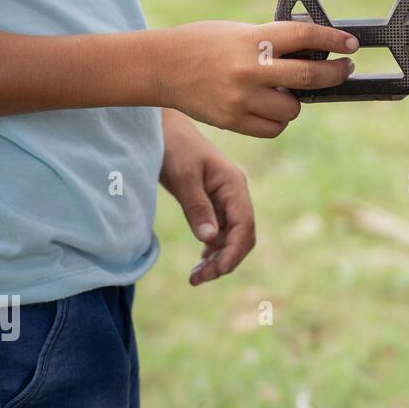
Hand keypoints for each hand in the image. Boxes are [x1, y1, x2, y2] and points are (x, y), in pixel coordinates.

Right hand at [159, 21, 356, 137]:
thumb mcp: (239, 31)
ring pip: (293, 109)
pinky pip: (274, 128)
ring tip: (283, 92)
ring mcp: (242, 98)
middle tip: (344, 69)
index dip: (333, 40)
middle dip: (334, 74)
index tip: (351, 44)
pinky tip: (270, 108)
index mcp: (253, 39)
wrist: (161, 66)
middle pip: (309, 77)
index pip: (305, 36)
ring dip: (296, 101)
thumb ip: (273, 41)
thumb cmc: (202, 43)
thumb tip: (313, 52)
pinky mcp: (233, 121)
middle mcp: (250, 69)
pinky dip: (278, 120)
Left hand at [160, 110, 256, 284]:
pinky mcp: (213, 203)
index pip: (245, 226)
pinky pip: (221, 231)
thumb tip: (210, 239)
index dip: (233, 252)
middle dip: (226, 260)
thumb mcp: (182, 175)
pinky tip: (201, 262)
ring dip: (218, 258)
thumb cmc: (173, 147)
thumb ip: (197, 206)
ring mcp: (226, 199)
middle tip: (198, 279)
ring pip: (232, 237)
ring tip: (196, 277)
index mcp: (234, 185)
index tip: (215, 272)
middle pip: (242, 236)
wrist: (163, 128)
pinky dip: (213, 249)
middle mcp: (235, 194)